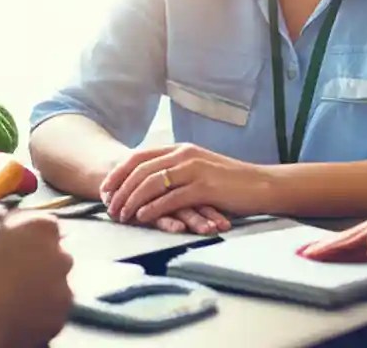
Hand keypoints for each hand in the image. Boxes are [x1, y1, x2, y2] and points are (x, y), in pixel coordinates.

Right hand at [0, 213, 72, 347]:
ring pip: (55, 285)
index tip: (11, 240)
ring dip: (40, 287)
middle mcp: (60, 255)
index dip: (25, 232)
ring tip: (11, 297)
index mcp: (41, 227)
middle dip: (38, 260)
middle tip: (11, 271)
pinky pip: (49, 312)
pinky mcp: (58, 319)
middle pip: (54, 254)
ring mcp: (63, 289)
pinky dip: (37, 313)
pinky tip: (15, 314)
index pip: (43, 223)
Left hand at [99, 144, 267, 232]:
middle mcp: (184, 155)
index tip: (104, 190)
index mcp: (180, 149)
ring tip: (121, 215)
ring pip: (152, 183)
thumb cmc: (230, 182)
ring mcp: (195, 170)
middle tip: (109, 208)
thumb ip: (175, 170)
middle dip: (120, 190)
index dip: (118, 173)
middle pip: (140, 170)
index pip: (139, 157)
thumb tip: (148, 182)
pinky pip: (172, 197)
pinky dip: (153, 208)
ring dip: (132, 200)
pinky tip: (142, 217)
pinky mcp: (205, 187)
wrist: (262, 185)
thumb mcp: (199, 168)